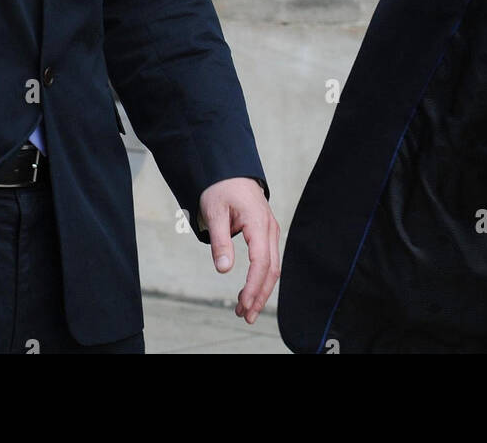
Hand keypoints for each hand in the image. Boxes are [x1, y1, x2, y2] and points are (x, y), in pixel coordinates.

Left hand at [198, 177, 280, 323]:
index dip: (254, 286)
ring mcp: (271, 231)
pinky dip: (261, 279)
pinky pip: (269, 260)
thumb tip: (225, 270)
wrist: (229, 171)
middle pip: (271, 269)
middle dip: (260, 295)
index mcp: (258, 221)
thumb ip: (220, 241)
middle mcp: (269, 228)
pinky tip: (250, 291)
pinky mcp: (266, 234)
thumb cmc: (220, 188)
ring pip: (273, 267)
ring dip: (261, 290)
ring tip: (245, 309)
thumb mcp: (214, 212)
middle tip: (244, 316)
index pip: (261, 261)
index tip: (243, 303)